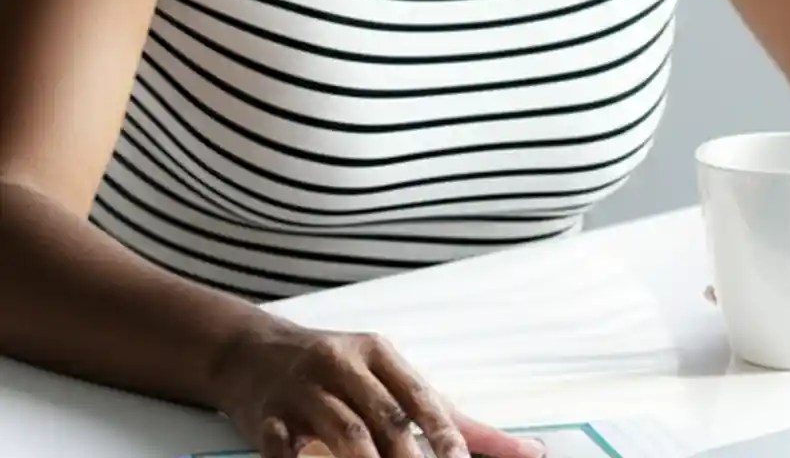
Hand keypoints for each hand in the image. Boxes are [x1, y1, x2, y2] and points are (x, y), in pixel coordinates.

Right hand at [210, 320, 543, 457]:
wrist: (250, 352)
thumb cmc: (339, 371)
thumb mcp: (393, 379)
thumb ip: (454, 419)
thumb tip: (528, 451)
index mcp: (379, 353)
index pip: (420, 398)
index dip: (442, 436)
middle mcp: (341, 364)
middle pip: (384, 419)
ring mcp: (301, 390)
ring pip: (343, 433)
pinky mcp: (266, 418)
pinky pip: (287, 450)